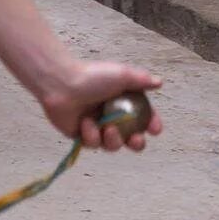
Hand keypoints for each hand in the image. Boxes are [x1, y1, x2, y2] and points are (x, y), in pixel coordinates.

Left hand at [40, 62, 164, 151]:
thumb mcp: (120, 74)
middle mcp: (111, 116)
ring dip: (113, 140)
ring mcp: (96, 127)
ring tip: (107, 128)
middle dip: (137, 143)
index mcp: (122, 102)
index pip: (143, 118)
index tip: (154, 128)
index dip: (152, 125)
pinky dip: (91, 135)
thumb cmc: (90, 75)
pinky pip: (92, 144)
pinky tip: (84, 122)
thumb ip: (141, 79)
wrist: (59, 82)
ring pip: (113, 145)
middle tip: (136, 140)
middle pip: (131, 138)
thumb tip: (158, 82)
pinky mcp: (81, 135)